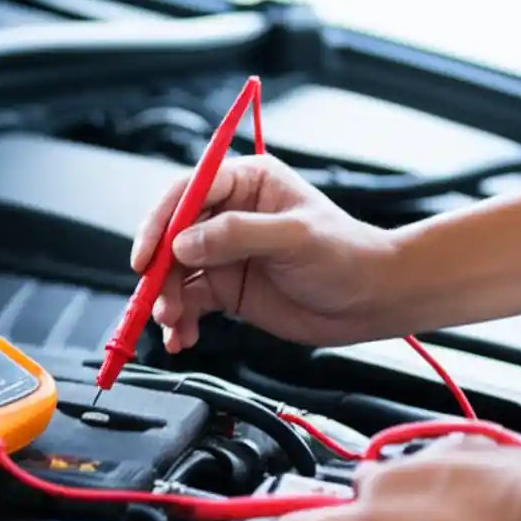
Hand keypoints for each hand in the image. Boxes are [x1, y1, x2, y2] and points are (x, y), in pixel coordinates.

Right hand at [130, 155, 399, 350]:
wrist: (372, 301)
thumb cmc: (348, 256)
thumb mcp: (294, 238)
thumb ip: (236, 235)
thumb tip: (183, 243)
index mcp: (246, 183)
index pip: (187, 193)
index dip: (160, 223)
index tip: (148, 256)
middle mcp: (228, 215)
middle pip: (172, 236)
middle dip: (159, 271)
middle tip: (156, 299)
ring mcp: (225, 253)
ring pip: (175, 273)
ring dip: (166, 300)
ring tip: (173, 323)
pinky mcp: (226, 288)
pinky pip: (188, 301)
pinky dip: (179, 321)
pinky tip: (182, 336)